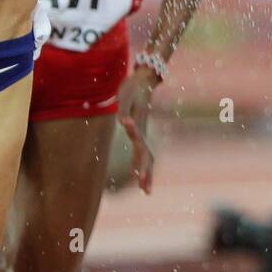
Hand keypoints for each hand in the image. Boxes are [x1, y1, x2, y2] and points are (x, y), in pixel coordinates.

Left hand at [116, 67, 157, 193]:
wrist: (144, 80)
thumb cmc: (132, 86)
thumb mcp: (126, 95)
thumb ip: (124, 109)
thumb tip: (123, 122)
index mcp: (138, 125)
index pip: (140, 146)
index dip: (139, 160)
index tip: (137, 174)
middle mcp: (143, 131)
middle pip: (146, 155)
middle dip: (145, 172)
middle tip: (145, 190)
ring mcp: (144, 132)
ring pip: (148, 156)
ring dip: (147, 173)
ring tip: (146, 191)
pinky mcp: (141, 131)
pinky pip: (144, 152)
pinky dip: (143, 165)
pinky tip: (138, 175)